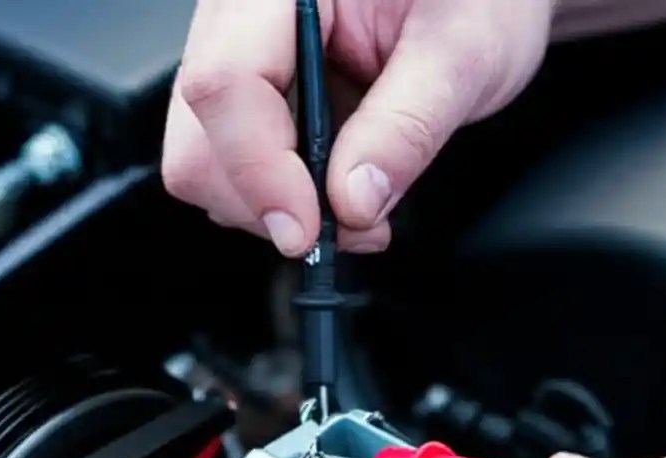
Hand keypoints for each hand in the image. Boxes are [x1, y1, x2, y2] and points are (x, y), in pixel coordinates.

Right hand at [162, 0, 554, 256]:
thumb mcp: (463, 56)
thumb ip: (406, 128)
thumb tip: (352, 201)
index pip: (227, 80)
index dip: (258, 168)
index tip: (305, 228)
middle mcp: (243, 11)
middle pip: (203, 130)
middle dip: (267, 199)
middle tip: (351, 223)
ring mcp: (240, 50)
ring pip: (207, 155)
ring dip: (276, 204)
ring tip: (359, 201)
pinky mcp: (254, 88)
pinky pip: (236, 159)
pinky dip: (284, 194)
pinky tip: (340, 184)